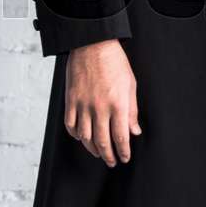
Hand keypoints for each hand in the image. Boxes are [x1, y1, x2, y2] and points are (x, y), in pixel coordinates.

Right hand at [64, 39, 141, 165]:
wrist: (92, 45)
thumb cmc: (114, 62)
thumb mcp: (130, 85)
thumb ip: (132, 110)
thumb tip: (134, 130)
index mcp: (118, 105)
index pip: (121, 137)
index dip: (123, 152)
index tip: (124, 158)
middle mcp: (100, 108)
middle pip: (103, 141)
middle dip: (108, 155)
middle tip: (111, 162)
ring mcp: (83, 105)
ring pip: (85, 137)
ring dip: (92, 148)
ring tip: (97, 152)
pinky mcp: (71, 100)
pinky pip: (70, 125)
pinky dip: (75, 134)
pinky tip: (81, 137)